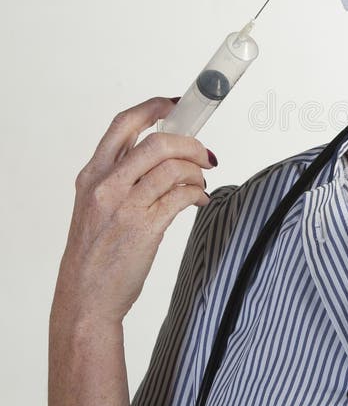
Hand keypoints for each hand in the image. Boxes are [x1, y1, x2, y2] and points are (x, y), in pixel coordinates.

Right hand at [52, 97, 215, 326]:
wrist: (85, 299)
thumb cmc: (95, 255)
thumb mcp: (96, 207)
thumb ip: (122, 178)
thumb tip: (164, 157)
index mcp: (92, 175)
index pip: (124, 124)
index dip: (154, 107)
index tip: (176, 105)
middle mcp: (105, 185)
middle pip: (157, 141)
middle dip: (190, 143)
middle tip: (205, 154)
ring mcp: (124, 206)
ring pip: (174, 167)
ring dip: (197, 172)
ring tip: (201, 184)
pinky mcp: (144, 227)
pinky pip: (182, 196)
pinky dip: (198, 194)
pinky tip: (199, 201)